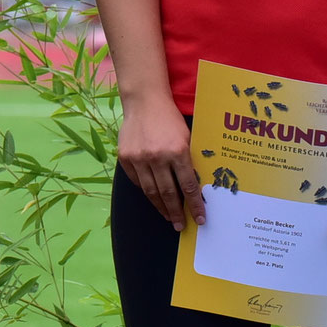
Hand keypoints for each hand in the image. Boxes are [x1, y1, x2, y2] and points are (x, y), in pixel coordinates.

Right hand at [118, 93, 204, 230]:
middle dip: (176, 212)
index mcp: (178, 152)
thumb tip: (193, 188)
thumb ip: (187, 161)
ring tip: (168, 217)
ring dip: (161, 207)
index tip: (200, 219)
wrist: (144, 101)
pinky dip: (145, 190)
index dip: (195, 206)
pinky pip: (137, 181)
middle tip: (181, 225)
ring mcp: (139, 158)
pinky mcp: (125, 157)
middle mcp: (157, 157)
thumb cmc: (170, 119)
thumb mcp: (186, 138)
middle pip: (169, 193)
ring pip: (151, 191)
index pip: (189, 187)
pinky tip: (153, 196)